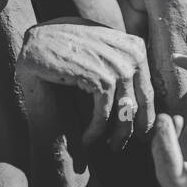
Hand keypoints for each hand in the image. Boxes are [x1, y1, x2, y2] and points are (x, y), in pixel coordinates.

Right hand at [17, 19, 155, 150]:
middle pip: (141, 103)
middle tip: (123, 145)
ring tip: (110, 147)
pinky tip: (87, 139)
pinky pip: (103, 114)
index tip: (141, 134)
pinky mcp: (100, 79)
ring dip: (118, 136)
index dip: (145, 116)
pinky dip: (96, 131)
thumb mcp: (103, 50)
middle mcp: (132, 55)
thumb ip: (122, 64)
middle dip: (134, 129)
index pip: (148, 89)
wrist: (39, 39)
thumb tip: (137, 100)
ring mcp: (118, 66)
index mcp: (137, 48)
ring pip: (125, 112)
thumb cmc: (68, 45)